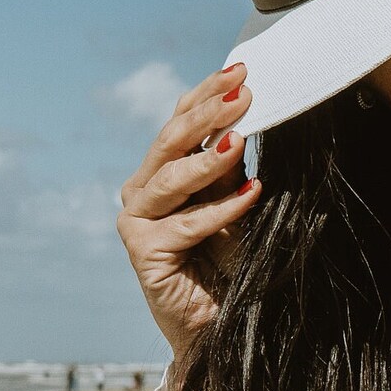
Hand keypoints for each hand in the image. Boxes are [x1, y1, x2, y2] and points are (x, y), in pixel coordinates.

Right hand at [116, 63, 260, 390]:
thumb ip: (231, 166)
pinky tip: (253, 192)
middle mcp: (143, 190)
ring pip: (172, 178)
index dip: (206, 93)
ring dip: (209, 157)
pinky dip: (223, 208)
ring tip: (241, 140)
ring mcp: (138, 220)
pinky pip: (188, 223)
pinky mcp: (143, 251)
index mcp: (162, 170)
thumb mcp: (235, 201)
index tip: (239, 68)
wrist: (221, 322)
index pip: (180, 121)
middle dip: (208, 113)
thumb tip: (245, 117)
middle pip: (171, 141)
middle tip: (243, 91)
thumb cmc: (230, 259)